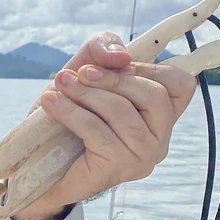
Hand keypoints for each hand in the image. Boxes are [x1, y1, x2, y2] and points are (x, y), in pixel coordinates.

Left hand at [13, 33, 196, 219]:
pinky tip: (51, 103)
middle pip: (154, 96)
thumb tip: (121, 54)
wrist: (39, 165)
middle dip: (113, 78)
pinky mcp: (115, 169)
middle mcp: (159, 139)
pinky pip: (98, 132)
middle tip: (80, 73)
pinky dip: (71, 112)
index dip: (150, 67)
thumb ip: (103, 51)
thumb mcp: (86, 73)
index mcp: (160, 116)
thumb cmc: (69, 117)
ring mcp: (141, 157)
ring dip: (87, 94)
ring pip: (123, 113)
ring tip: (61, 84)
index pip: (181, 85)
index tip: (116, 63)